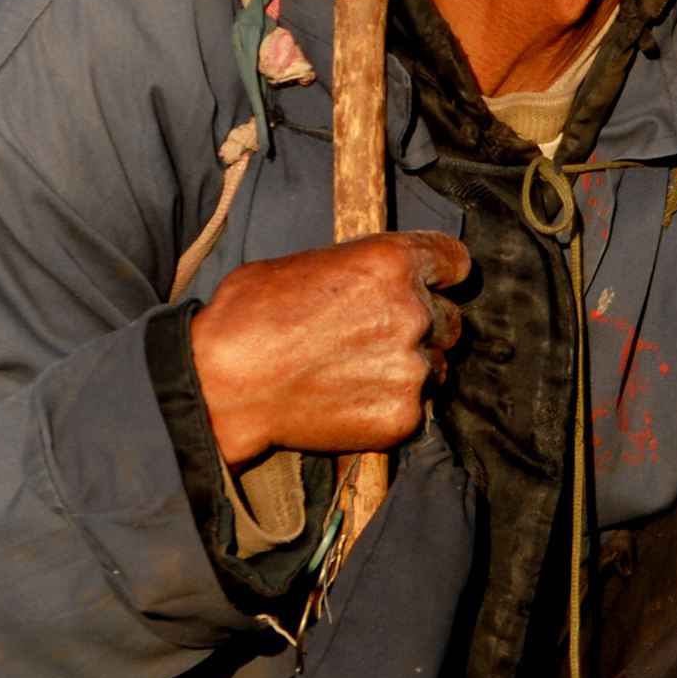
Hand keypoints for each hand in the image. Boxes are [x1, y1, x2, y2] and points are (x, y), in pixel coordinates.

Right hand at [190, 232, 470, 465]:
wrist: (222, 383)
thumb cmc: (247, 317)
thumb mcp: (304, 265)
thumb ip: (358, 271)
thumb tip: (370, 280)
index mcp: (391, 263)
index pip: (454, 262)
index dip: (444, 275)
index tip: (438, 285)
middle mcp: (412, 312)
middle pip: (450, 319)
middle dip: (423, 327)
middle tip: (379, 339)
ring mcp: (411, 368)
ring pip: (436, 366)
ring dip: (410, 369)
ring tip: (360, 374)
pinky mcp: (402, 415)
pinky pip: (416, 407)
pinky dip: (391, 405)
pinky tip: (352, 401)